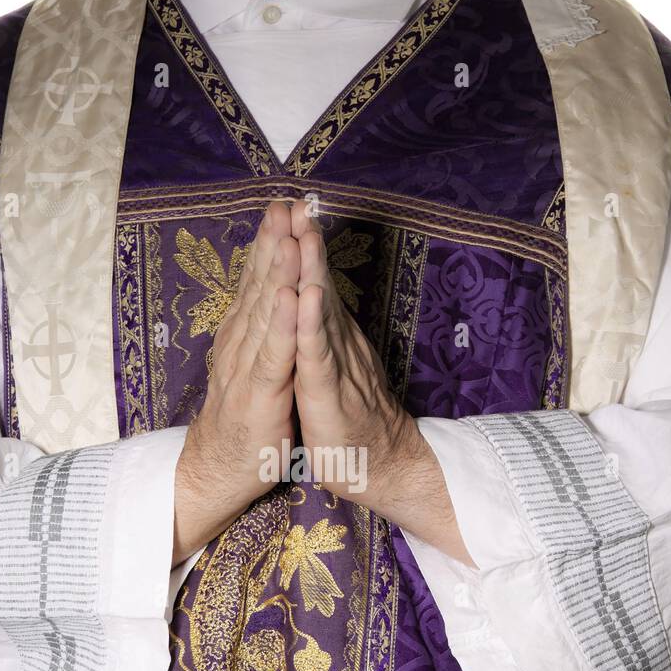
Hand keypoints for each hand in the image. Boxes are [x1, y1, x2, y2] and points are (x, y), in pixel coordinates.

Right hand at [173, 202, 299, 561]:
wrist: (218, 472)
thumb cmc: (244, 422)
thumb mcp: (253, 368)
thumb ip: (259, 332)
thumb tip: (269, 295)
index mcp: (243, 338)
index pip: (257, 283)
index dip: (269, 243)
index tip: (282, 206)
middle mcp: (241, 346)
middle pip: (259, 286)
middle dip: (273, 242)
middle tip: (283, 202)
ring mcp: (248, 369)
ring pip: (267, 313)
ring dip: (278, 272)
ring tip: (289, 235)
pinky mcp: (260, 396)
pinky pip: (275, 356)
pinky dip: (286, 325)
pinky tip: (295, 298)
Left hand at [289, 202, 472, 562]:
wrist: (383, 469)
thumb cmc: (351, 425)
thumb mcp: (330, 373)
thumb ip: (324, 340)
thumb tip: (316, 306)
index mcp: (331, 339)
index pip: (313, 286)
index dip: (301, 248)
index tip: (287, 209)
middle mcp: (338, 343)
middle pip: (319, 285)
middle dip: (307, 242)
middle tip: (296, 201)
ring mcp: (337, 366)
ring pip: (322, 310)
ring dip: (312, 270)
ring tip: (304, 231)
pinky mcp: (331, 394)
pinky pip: (318, 354)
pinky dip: (311, 324)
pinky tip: (306, 296)